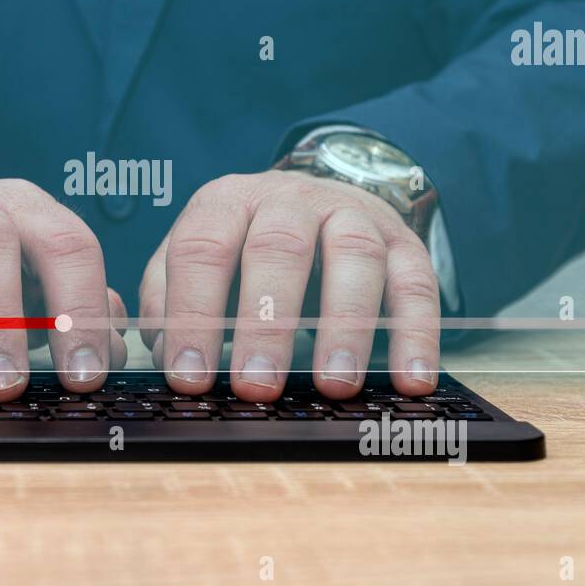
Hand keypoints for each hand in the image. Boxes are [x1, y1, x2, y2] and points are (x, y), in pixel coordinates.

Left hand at [139, 170, 439, 400]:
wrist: (321, 199)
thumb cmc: (245, 246)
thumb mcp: (200, 259)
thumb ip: (169, 300)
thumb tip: (168, 361)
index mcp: (227, 201)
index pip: (202, 250)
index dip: (193, 314)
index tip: (190, 377)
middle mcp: (289, 198)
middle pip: (278, 249)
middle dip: (266, 323)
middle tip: (256, 387)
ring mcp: (352, 213)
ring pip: (353, 255)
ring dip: (344, 325)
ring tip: (335, 386)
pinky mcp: (402, 240)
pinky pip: (416, 280)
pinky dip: (416, 330)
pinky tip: (411, 377)